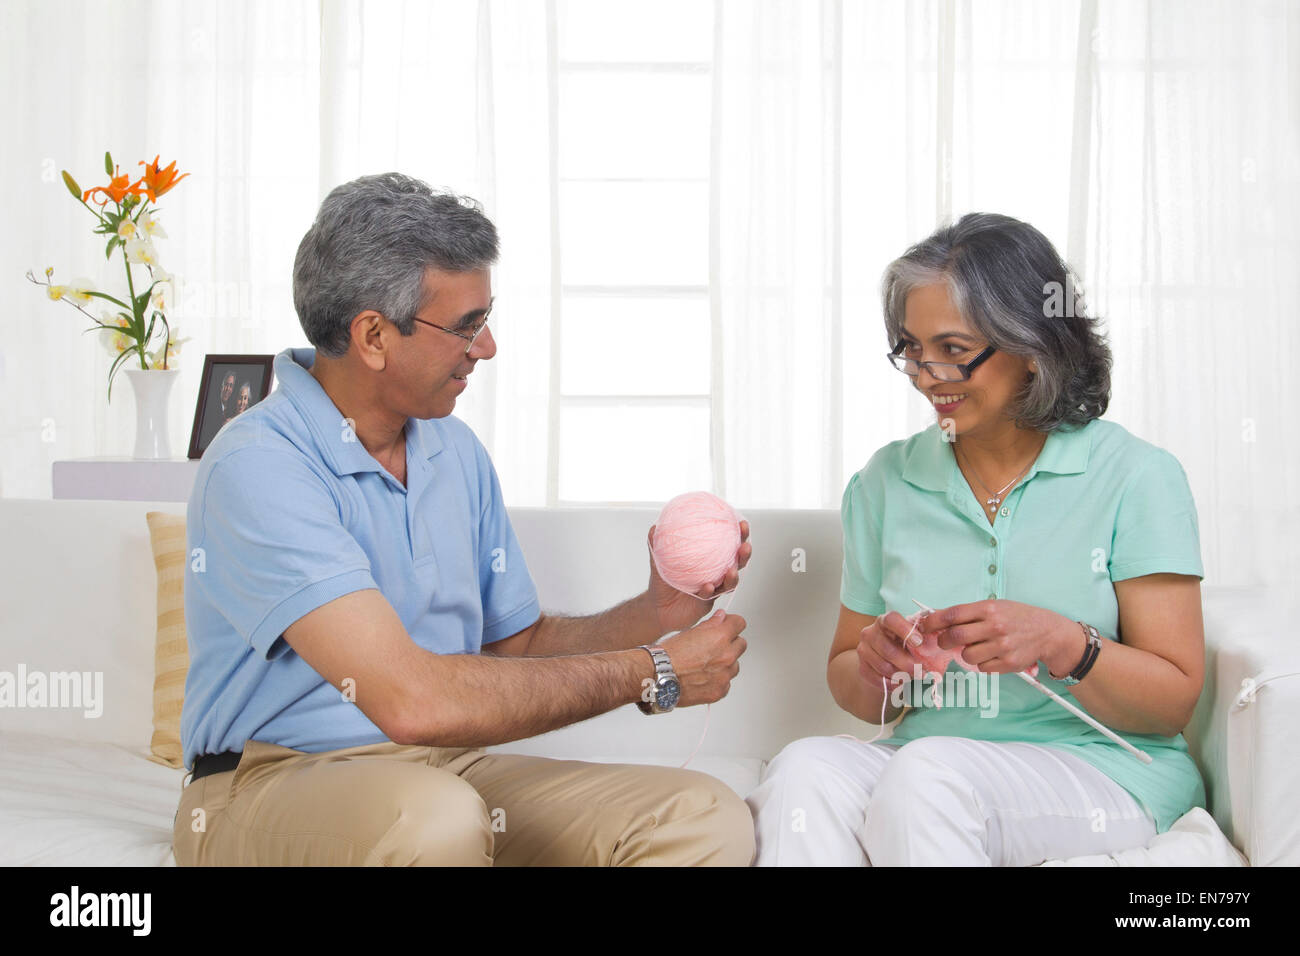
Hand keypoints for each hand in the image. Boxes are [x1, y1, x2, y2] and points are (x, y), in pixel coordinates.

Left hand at [647, 519, 751, 634]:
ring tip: (732, 570)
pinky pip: (710, 595)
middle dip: (744, 554)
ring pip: (729, 582)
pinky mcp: (706, 603)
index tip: (742, 524)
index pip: (728, 545)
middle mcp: (715, 573)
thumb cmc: (662, 583)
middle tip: (745, 546)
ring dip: (733, 576)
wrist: (657, 608)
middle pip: (736, 562)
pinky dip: (710, 590)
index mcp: (709, 560)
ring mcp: (713, 588)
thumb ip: (657, 545)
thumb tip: (655, 527)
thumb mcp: (658, 561)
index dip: (739, 535)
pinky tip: (707, 586)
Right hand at [659, 609, 747, 706]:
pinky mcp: (720, 691)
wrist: (658, 677)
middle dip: (730, 643)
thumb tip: (721, 618)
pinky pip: (727, 682)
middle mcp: (726, 656)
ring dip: (725, 663)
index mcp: (720, 637)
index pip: (740, 624)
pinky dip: (718, 680)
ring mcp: (724, 675)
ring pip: (735, 665)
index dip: (732, 624)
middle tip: (714, 646)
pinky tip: (703, 677)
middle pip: (741, 644)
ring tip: (706, 664)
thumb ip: (711, 624)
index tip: (728, 626)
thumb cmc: (668, 655)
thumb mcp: (689, 631)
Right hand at [857, 611, 926, 689]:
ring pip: (883, 666)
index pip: (891, 619)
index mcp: (885, 621)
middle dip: (908, 663)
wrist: (886, 661)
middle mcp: (870, 633)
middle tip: (922, 672)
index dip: (905, 630)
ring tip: (913, 678)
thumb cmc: (905, 647)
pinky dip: (892, 684)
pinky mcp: (861, 667)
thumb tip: (941, 644)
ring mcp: (863, 650)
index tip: (919, 642)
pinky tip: (901, 683)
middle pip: (887, 648)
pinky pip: (877, 679)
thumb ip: (924, 638)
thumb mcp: (914, 638)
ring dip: (901, 675)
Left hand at [916, 600, 1078, 676]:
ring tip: (976, 647)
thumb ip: (968, 614)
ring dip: (965, 653)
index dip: (933, 621)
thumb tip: (936, 619)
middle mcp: (994, 626)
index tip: (924, 627)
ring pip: (966, 656)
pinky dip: (981, 663)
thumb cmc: (1015, 617)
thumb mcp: (994, 607)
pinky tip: (991, 655)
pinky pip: (982, 668)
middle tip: (944, 642)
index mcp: (988, 609)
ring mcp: (1002, 646)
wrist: (1047, 632)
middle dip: (943, 641)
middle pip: (954, 637)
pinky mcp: (1008, 663)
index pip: (952, 615)